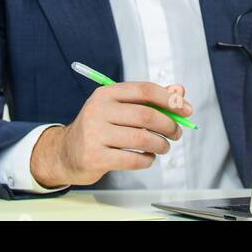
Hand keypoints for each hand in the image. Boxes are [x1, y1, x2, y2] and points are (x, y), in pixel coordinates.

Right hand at [30, 82, 191, 187]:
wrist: (65, 153)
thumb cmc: (99, 128)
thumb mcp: (118, 108)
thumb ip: (148, 100)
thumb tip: (180, 92)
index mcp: (106, 94)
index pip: (144, 90)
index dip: (169, 99)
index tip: (186, 110)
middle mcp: (98, 111)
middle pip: (146, 116)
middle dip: (169, 125)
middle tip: (176, 133)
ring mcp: (95, 134)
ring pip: (142, 139)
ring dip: (161, 144)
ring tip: (164, 147)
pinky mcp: (95, 157)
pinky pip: (133, 160)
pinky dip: (147, 160)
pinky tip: (148, 158)